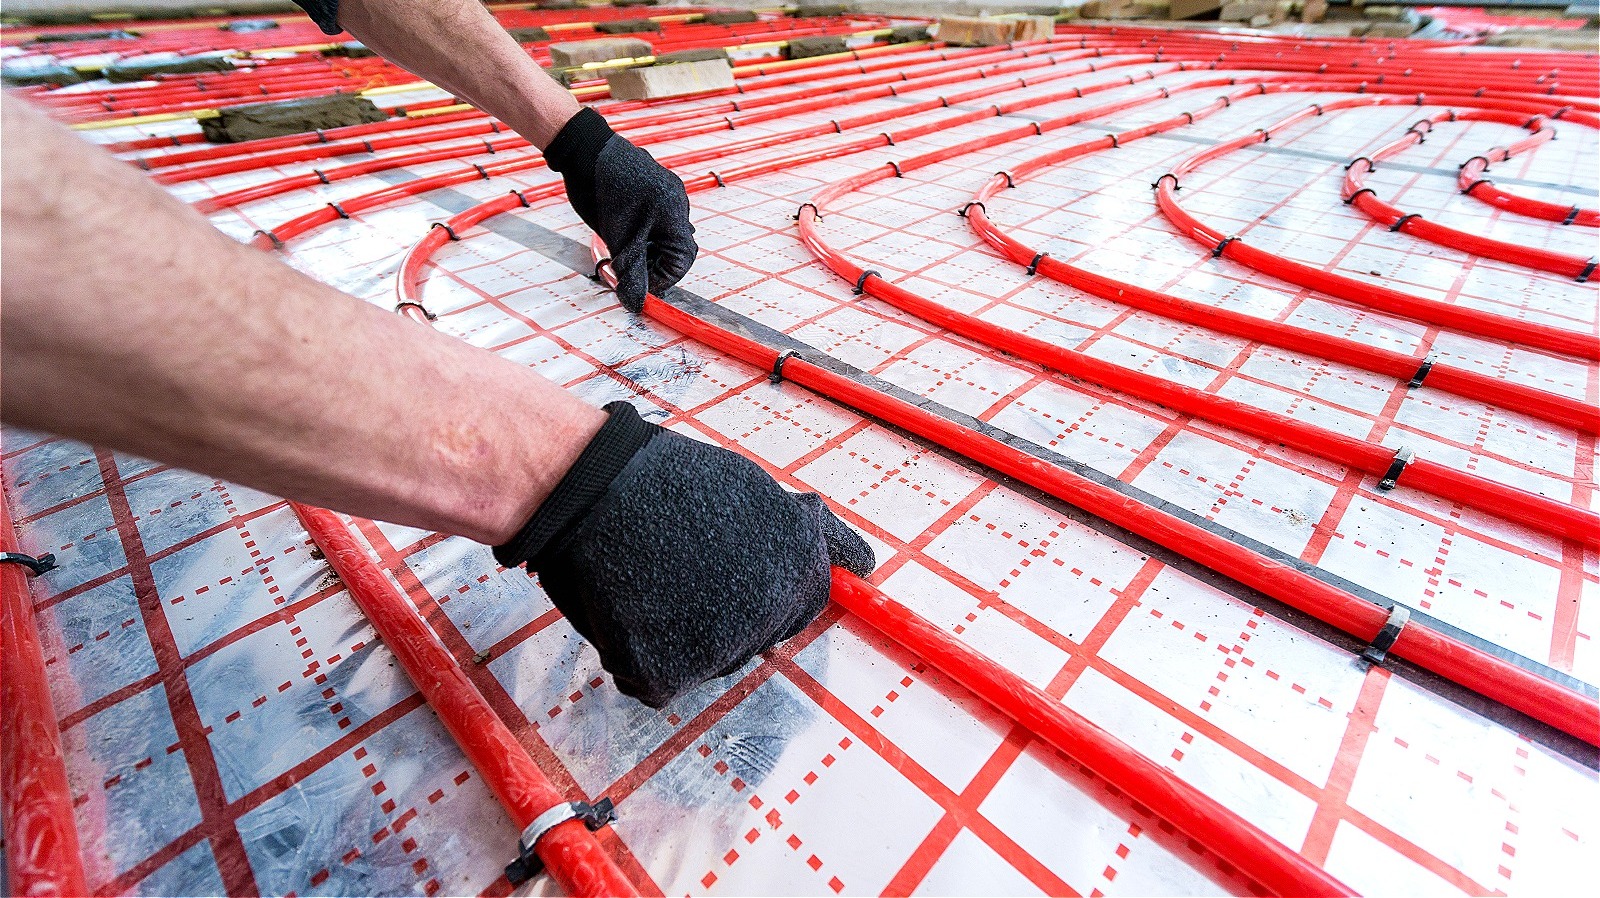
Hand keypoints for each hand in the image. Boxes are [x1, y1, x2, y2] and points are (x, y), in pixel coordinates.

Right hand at [495, 402, 874, 706]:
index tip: (732, 568)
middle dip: (726, 611)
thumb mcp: (759, 493)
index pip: (803, 603)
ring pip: (709, 661)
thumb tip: (862, 565)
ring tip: (651, 578)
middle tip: (682, 566)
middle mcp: (770, 612)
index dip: (765, 584)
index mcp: (800, 565)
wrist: (587, 487)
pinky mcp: (666, 676)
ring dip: (683, 634)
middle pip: (757, 639)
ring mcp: (719, 649)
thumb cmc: (665, 482)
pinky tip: (626, 608)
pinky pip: (658, 681)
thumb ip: (811, 537)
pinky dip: (638, 656)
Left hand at [543, 107, 696, 311]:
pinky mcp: (653, 187)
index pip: (681, 262)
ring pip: (662, 235)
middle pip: (674, 249)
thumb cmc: (603, 192)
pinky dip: (641, 233)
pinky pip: (655, 219)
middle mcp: (677, 203)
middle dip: (651, 264)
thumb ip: (631, 274)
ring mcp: (666, 193)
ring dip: (644, 250)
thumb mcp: (619, 241)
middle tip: (625, 270)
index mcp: (675, 216)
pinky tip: (622, 233)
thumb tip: (637, 303)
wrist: (584, 150)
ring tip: (620, 252)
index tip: (637, 286)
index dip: (660, 280)